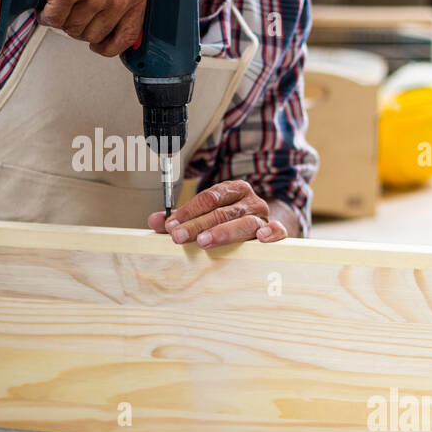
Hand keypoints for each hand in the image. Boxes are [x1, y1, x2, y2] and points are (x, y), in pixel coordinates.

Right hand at [33, 0, 147, 57]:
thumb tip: (118, 25)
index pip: (127, 36)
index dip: (111, 47)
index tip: (101, 47)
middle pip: (94, 35)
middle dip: (79, 27)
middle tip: (73, 11)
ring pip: (73, 29)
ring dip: (63, 19)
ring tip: (62, 1)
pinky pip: (54, 20)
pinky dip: (47, 15)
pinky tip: (48, 3)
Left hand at [148, 180, 294, 248]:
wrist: (266, 225)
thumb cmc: (231, 220)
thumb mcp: (206, 215)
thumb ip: (181, 218)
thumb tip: (153, 221)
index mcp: (232, 190)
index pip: (208, 198)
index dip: (188, 211)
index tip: (170, 225)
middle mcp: (249, 200)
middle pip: (221, 212)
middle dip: (197, 225)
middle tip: (178, 236)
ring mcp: (263, 215)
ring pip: (243, 223)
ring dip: (223, 232)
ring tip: (204, 241)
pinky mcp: (277, 229)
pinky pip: (277, 230)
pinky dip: (271, 232)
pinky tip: (261, 237)